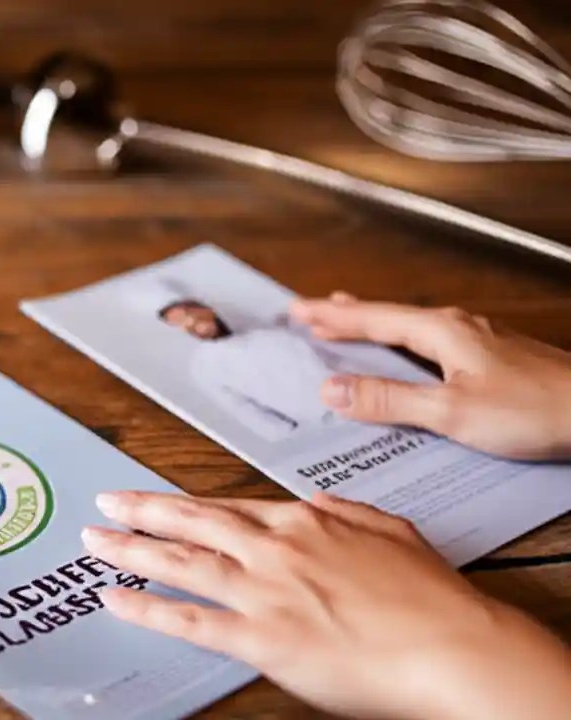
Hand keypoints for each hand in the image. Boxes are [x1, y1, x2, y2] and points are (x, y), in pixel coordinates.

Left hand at [83, 492, 570, 719]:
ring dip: (130, 549)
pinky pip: (188, 619)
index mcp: (306, 522)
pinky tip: (116, 600)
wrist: (453, 649)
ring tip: (95, 541)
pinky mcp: (261, 638)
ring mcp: (264, 592)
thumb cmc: (432, 600)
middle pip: (193, 521)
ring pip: (180, 561)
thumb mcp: (392, 533)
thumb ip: (347, 514)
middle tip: (106, 502)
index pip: (230, 508)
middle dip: (142, 510)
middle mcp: (276, 549)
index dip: (186, 504)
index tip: (159, 500)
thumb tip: (316, 503)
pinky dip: (146, 608)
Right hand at [290, 293, 570, 459]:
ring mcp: (480, 341)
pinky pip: (433, 340)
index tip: (298, 311)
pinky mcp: (495, 359)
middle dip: (348, 314)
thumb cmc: (535, 410)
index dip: (331, 317)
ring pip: (412, 326)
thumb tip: (334, 391)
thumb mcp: (449, 412)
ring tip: (352, 321)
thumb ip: (389, 400)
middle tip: (313, 312)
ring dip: (376, 324)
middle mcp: (459, 328)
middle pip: (389, 315)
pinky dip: (405, 340)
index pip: (371, 318)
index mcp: (442, 332)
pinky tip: (412, 350)